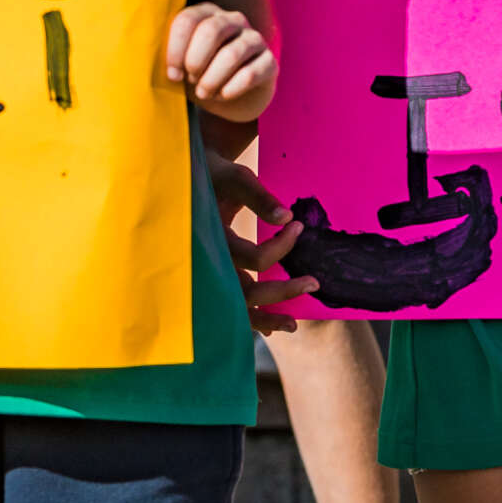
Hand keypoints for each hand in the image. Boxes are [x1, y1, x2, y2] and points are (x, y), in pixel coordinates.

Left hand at [166, 1, 276, 120]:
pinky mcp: (269, 61)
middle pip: (211, 30)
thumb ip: (166, 57)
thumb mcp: (179, 65)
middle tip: (191, 80)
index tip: (172, 75)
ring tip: (204, 93)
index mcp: (205, 14)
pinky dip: (233, 88)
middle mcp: (232, 20)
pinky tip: (223, 95)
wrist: (230, 98)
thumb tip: (143, 60)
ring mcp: (253, 39)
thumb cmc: (196, 76)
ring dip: (212, 79)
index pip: (187, 19)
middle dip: (196, 60)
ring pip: (232, 53)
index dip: (176, 48)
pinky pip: (252, 73)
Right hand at [210, 151, 317, 333]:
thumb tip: (286, 217)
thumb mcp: (236, 178)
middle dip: (282, 292)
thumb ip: (259, 197)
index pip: (253, 258)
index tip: (298, 226)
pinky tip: (269, 328)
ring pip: (235, 304)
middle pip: (245, 291)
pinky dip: (249, 316)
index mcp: (212, 239)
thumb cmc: (214, 174)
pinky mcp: (211, 273)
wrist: (187, 177)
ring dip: (265, 316)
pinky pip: (229, 302)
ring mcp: (207, 271)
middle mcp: (208, 262)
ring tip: (294, 325)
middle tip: (314, 283)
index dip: (282, 246)